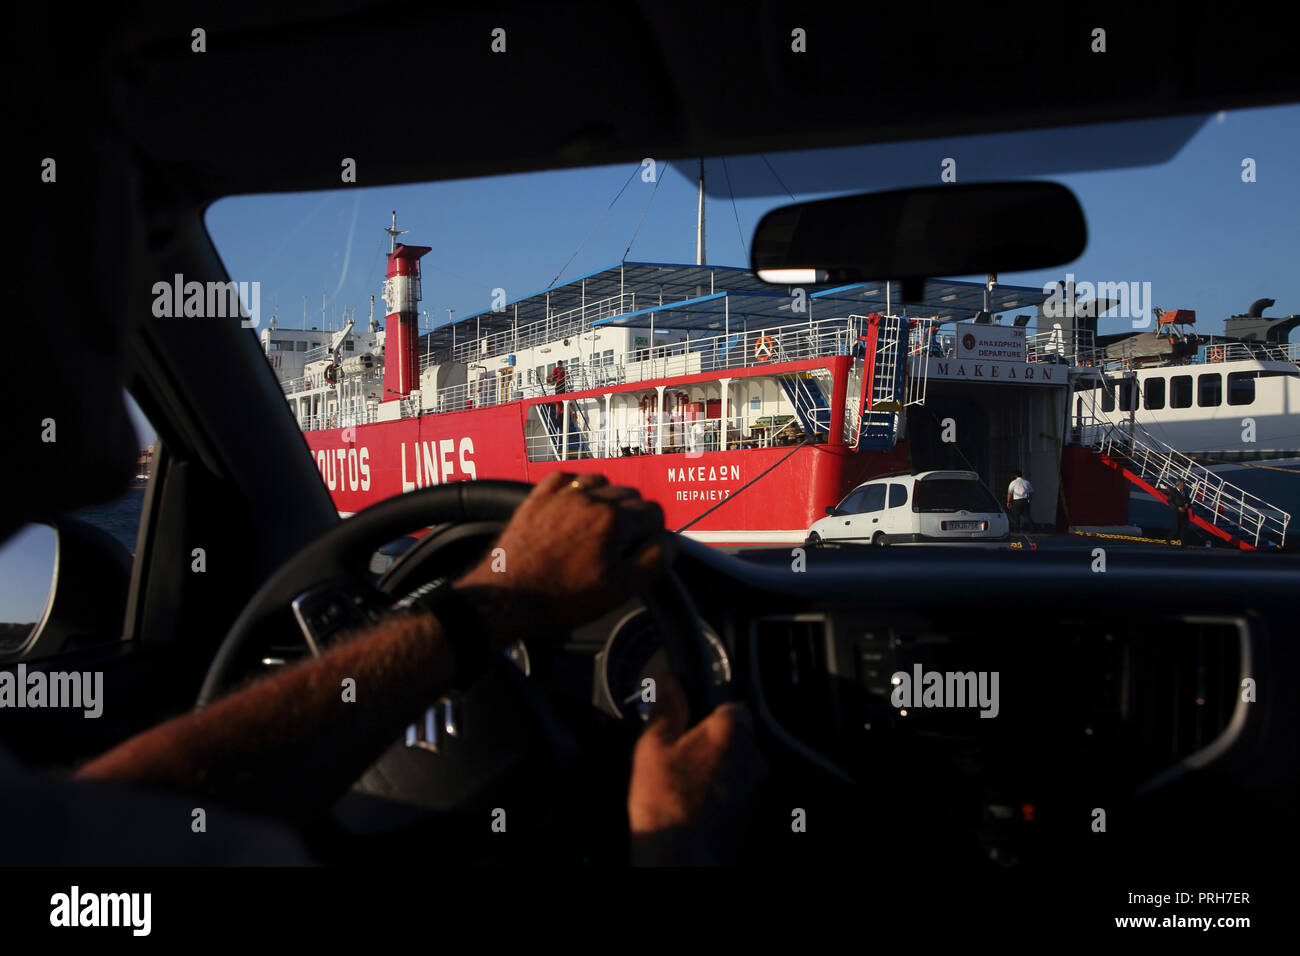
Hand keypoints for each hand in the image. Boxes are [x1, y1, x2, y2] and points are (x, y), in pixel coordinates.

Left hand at [453, 472, 671, 647]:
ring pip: (600, 482)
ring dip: (606, 499)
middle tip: (618, 548)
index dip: (652, 534)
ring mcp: (560, 495)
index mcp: (613, 520)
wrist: (505, 598)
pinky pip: (566, 478)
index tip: (640, 551)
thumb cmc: (560, 598)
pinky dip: (575, 489)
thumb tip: (671, 540)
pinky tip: (573, 509)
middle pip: (628, 495)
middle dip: (631, 518)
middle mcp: (589, 498)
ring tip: (598, 529)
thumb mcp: (618, 590)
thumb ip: (654, 561)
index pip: (653, 512)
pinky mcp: (537, 497)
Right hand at [627, 674, 767, 864]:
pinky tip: (695, 800)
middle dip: (711, 740)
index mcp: (732, 728)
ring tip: (684, 782)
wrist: (680, 857)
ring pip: (736, 762)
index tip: (687, 723)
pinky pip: (738, 787)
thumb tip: (670, 681)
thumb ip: (666, 707)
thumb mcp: (652, 745)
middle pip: (734, 733)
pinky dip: (721, 790)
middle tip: (680, 755)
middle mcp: (754, 754)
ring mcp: (757, 784)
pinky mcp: (754, 809)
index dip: (705, 712)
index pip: (729, 702)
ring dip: (717, 766)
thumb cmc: (666, 803)